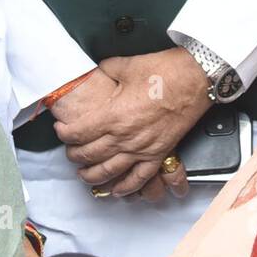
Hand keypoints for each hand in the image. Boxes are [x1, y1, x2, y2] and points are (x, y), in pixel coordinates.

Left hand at [53, 48, 208, 198]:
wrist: (195, 79)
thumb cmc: (164, 72)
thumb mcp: (126, 65)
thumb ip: (106, 70)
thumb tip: (97, 71)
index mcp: (113, 115)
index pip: (78, 133)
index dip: (64, 133)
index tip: (61, 130)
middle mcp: (125, 136)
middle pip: (90, 154)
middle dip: (74, 155)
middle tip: (70, 151)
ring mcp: (142, 148)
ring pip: (110, 171)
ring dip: (92, 175)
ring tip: (84, 174)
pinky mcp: (158, 154)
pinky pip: (139, 178)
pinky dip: (125, 187)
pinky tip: (116, 190)